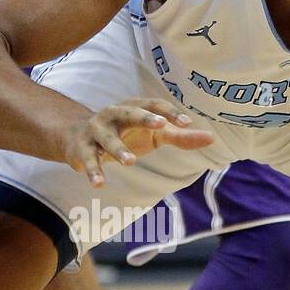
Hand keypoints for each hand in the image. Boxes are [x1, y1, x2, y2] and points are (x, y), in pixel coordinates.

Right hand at [62, 99, 211, 187]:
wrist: (77, 137)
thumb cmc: (126, 133)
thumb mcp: (154, 133)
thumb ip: (181, 136)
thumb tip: (211, 138)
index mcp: (134, 107)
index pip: (154, 105)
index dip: (170, 112)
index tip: (187, 123)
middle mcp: (114, 114)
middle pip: (129, 112)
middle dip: (144, 117)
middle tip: (161, 126)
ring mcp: (96, 129)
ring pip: (107, 137)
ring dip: (117, 149)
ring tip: (131, 162)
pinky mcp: (82, 147)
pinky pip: (88, 159)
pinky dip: (93, 170)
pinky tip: (99, 184)